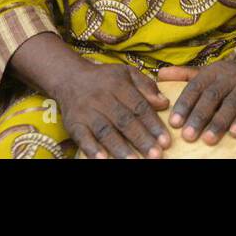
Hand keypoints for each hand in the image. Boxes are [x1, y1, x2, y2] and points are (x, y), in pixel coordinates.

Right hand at [52, 61, 170, 158]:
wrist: (69, 77)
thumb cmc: (104, 79)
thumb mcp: (126, 73)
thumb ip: (146, 86)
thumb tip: (164, 103)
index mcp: (119, 85)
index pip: (139, 107)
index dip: (153, 124)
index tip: (166, 141)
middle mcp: (102, 98)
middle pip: (124, 121)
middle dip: (141, 139)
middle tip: (156, 155)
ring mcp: (87, 112)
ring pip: (105, 132)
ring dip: (120, 149)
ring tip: (134, 162)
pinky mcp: (73, 123)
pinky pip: (83, 138)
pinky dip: (92, 149)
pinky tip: (102, 160)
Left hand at [157, 59, 235, 144]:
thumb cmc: (231, 78)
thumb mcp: (209, 73)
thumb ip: (185, 75)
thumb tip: (159, 74)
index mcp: (213, 71)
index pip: (195, 87)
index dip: (184, 104)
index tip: (173, 123)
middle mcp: (229, 76)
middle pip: (211, 96)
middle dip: (198, 117)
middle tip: (187, 136)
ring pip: (231, 104)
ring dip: (219, 122)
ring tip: (207, 139)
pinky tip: (235, 133)